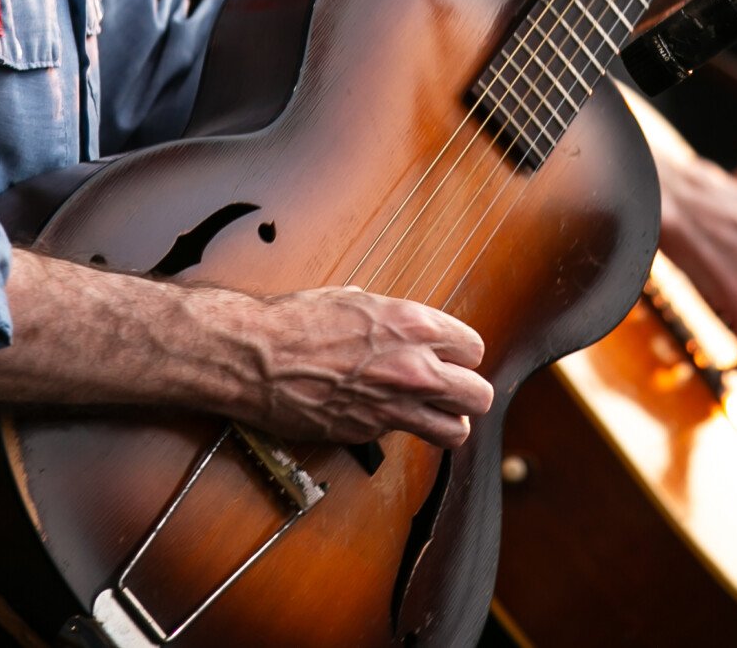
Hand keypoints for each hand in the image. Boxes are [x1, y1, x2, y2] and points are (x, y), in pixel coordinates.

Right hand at [235, 285, 493, 449]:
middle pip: (479, 395)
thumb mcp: (356, 301)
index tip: (449, 358)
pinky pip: (401, 435)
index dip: (462, 355)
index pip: (474, 349)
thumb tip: (405, 328)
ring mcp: (393, 405)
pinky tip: (372, 411)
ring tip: (430, 415)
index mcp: (413, 325)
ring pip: (456, 431)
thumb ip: (394, 319)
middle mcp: (413, 368)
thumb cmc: (298, 321)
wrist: (257, 356)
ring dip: (446, 423)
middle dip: (468, 394)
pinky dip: (394, 428)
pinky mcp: (368, 432)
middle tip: (451, 392)